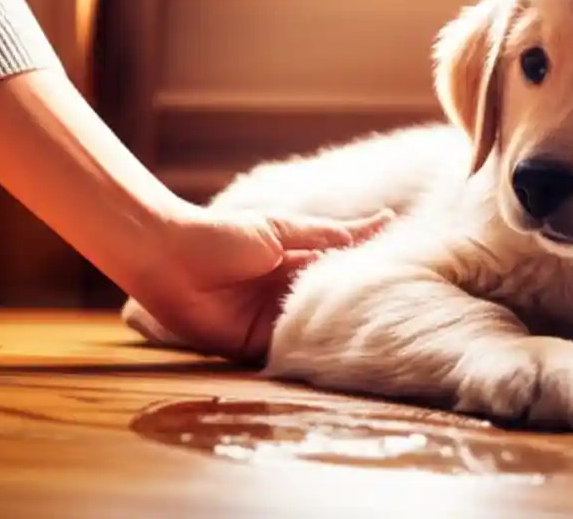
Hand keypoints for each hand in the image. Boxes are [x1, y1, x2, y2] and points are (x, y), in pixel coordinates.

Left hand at [125, 207, 392, 361]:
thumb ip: (329, 234)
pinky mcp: (252, 346)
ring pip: (312, 332)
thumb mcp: (283, 232)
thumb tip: (384, 219)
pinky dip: (304, 353)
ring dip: (332, 335)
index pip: (340, 275)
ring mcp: (270, 323)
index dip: (366, 280)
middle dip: (354, 313)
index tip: (404, 286)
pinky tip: (330, 354)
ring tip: (374, 339)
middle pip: (329, 307)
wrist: (168, 258)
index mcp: (296, 264)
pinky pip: (285, 353)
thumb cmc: (222, 235)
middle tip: (397, 320)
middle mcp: (286, 296)